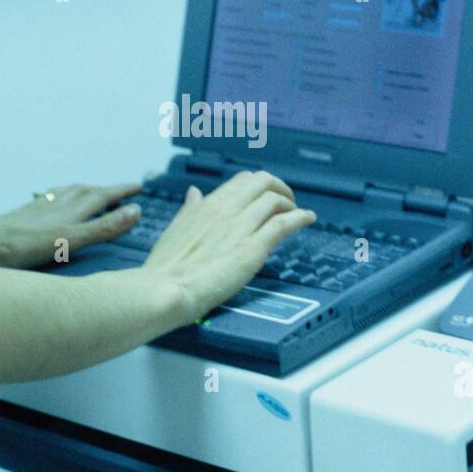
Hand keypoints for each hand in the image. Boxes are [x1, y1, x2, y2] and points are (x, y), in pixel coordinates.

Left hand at [0, 183, 142, 268]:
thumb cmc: (30, 246)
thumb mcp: (74, 239)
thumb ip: (105, 227)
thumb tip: (136, 211)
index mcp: (73, 210)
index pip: (104, 196)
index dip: (122, 191)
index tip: (139, 187)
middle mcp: (59, 203)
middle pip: (87, 190)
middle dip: (107, 190)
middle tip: (121, 191)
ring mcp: (42, 207)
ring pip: (69, 192)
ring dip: (85, 190)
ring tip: (93, 191)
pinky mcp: (27, 213)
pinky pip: (51, 198)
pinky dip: (63, 195)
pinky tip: (56, 201)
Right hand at [141, 170, 315, 322]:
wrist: (164, 290)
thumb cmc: (165, 268)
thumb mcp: (174, 230)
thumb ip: (189, 210)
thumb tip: (194, 193)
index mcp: (207, 205)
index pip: (242, 181)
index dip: (259, 186)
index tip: (265, 196)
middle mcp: (226, 210)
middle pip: (263, 182)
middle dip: (279, 188)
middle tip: (286, 201)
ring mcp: (241, 227)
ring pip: (276, 200)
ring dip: (291, 204)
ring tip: (297, 213)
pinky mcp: (253, 248)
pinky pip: (284, 223)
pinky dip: (300, 217)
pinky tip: (308, 219)